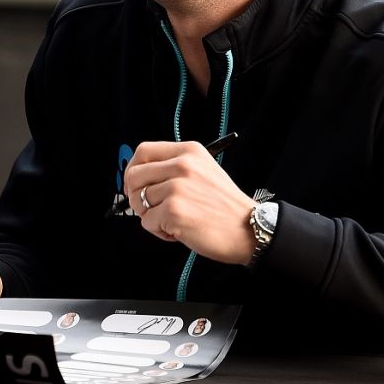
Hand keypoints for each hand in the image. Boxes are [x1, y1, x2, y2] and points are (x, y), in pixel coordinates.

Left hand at [124, 140, 256, 264]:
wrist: (249, 229)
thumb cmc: (226, 207)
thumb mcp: (204, 171)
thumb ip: (174, 168)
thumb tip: (140, 176)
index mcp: (189, 152)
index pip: (144, 151)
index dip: (134, 168)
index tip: (135, 183)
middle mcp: (182, 166)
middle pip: (135, 175)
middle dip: (136, 196)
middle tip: (150, 208)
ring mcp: (177, 188)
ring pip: (139, 201)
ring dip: (151, 217)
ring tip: (173, 221)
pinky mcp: (174, 211)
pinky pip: (147, 223)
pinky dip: (159, 232)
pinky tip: (179, 231)